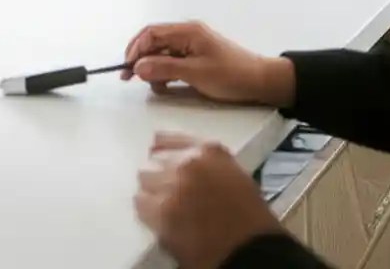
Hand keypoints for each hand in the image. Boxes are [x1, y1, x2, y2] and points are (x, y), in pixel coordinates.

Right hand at [121, 21, 294, 106]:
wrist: (260, 82)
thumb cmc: (231, 75)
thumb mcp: (195, 73)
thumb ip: (164, 68)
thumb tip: (138, 67)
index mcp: (187, 32)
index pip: (151, 34)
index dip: (135, 50)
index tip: (127, 69)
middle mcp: (187, 35)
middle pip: (154, 43)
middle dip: (141, 60)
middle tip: (132, 78)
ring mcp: (192, 46)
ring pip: (162, 54)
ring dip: (154, 69)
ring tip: (156, 85)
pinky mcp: (196, 57)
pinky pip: (172, 62)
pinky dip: (166, 73)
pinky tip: (167, 86)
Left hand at [135, 132, 283, 268]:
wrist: (249, 250)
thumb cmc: (250, 218)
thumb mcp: (234, 177)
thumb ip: (205, 165)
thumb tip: (177, 164)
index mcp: (208, 151)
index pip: (166, 139)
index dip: (162, 151)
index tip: (160, 159)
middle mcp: (186, 162)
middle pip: (154, 160)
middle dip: (159, 175)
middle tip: (170, 192)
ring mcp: (171, 184)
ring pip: (144, 178)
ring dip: (152, 191)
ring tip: (166, 206)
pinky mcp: (159, 210)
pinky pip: (140, 202)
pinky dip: (147, 211)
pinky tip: (161, 219)